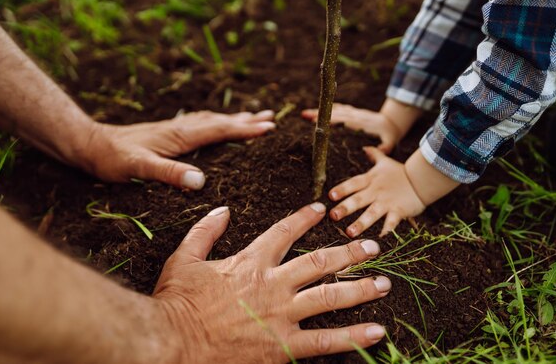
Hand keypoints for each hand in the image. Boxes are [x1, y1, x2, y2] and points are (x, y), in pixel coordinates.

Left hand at [79, 110, 274, 188]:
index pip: (220, 130)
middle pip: (221, 121)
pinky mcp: (167, 134)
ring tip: (252, 116)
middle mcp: (181, 128)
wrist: (89, 145)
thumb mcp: (140, 168)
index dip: (245, 129)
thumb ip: (170, 173)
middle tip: (272, 117)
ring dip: (233, 118)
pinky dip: (216, 122)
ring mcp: (174, 129)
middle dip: (247, 120)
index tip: (269, 127)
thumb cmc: (112, 159)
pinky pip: (200, 124)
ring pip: (211, 120)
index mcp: (181, 136)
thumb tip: (201, 181)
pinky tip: (214, 124)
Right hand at [153, 203, 390, 362]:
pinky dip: (352, 336)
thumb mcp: (184, 258)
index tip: (322, 209)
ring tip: (384, 284)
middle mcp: (273, 284)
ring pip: (330, 297)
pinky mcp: (283, 346)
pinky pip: (325, 341)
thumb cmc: (176, 301)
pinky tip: (375, 331)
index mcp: (251, 261)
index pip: (284, 232)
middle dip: (349, 252)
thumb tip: (223, 210)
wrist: (171, 341)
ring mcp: (281, 315)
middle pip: (319, 262)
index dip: (305, 219)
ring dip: (360, 288)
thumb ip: (205, 231)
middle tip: (372, 247)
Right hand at [302, 103, 399, 152]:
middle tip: (304, 116)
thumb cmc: (389, 136)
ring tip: (304, 114)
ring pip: (334, 109)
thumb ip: (383, 148)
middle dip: (320, 114)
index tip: (318, 121)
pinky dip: (326, 109)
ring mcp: (353, 112)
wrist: (392, 123)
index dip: (330, 120)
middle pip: (335, 113)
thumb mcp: (389, 144)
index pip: (343, 120)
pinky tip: (315, 111)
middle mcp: (355, 115)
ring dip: (319, 110)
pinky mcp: (352, 112)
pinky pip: (338, 108)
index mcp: (361, 123)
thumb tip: (372, 151)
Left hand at [329, 147, 425, 236]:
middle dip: (345, 208)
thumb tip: (365, 146)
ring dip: (361, 223)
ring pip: (372, 213)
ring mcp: (387, 202)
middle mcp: (376, 191)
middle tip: (333, 216)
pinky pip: (391, 222)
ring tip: (349, 233)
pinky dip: (386, 230)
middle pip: (359, 199)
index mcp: (371, 180)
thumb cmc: (400, 172)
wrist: (422, 179)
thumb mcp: (385, 162)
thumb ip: (374, 155)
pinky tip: (377, 239)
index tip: (330, 196)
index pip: (353, 184)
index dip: (342, 189)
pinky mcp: (399, 211)